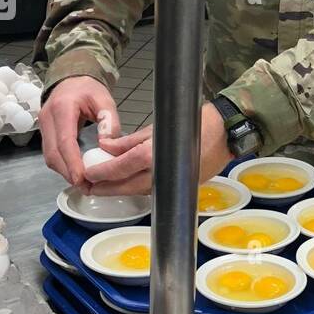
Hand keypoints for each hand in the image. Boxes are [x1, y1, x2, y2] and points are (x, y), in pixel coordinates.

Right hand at [39, 76, 120, 187]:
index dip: (72, 162)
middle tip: (85, 187)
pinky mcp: (45, 132)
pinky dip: (62, 165)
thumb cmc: (88, 89)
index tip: (82, 179)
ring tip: (83, 183)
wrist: (71, 79)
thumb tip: (106, 144)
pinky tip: (75, 172)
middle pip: (53, 153)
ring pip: (49, 156)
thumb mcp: (104, 99)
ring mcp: (43, 126)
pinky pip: (50, 153)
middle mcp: (47, 118)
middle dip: (68, 172)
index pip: (65, 141)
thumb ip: (108, 120)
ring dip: (64, 171)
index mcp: (62, 108)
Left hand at [85, 103, 231, 196]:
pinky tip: (128, 183)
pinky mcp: (181, 187)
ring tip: (103, 185)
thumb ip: (129, 141)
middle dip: (106, 188)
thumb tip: (106, 147)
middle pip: (127, 186)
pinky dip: (137, 187)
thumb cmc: (194, 122)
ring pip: (139, 191)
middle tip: (88, 187)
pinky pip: (154, 190)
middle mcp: (162, 173)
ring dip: (121, 189)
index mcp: (154, 155)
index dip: (102, 172)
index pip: (120, 168)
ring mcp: (174, 183)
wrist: (226, 132)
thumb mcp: (156, 127)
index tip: (87, 174)